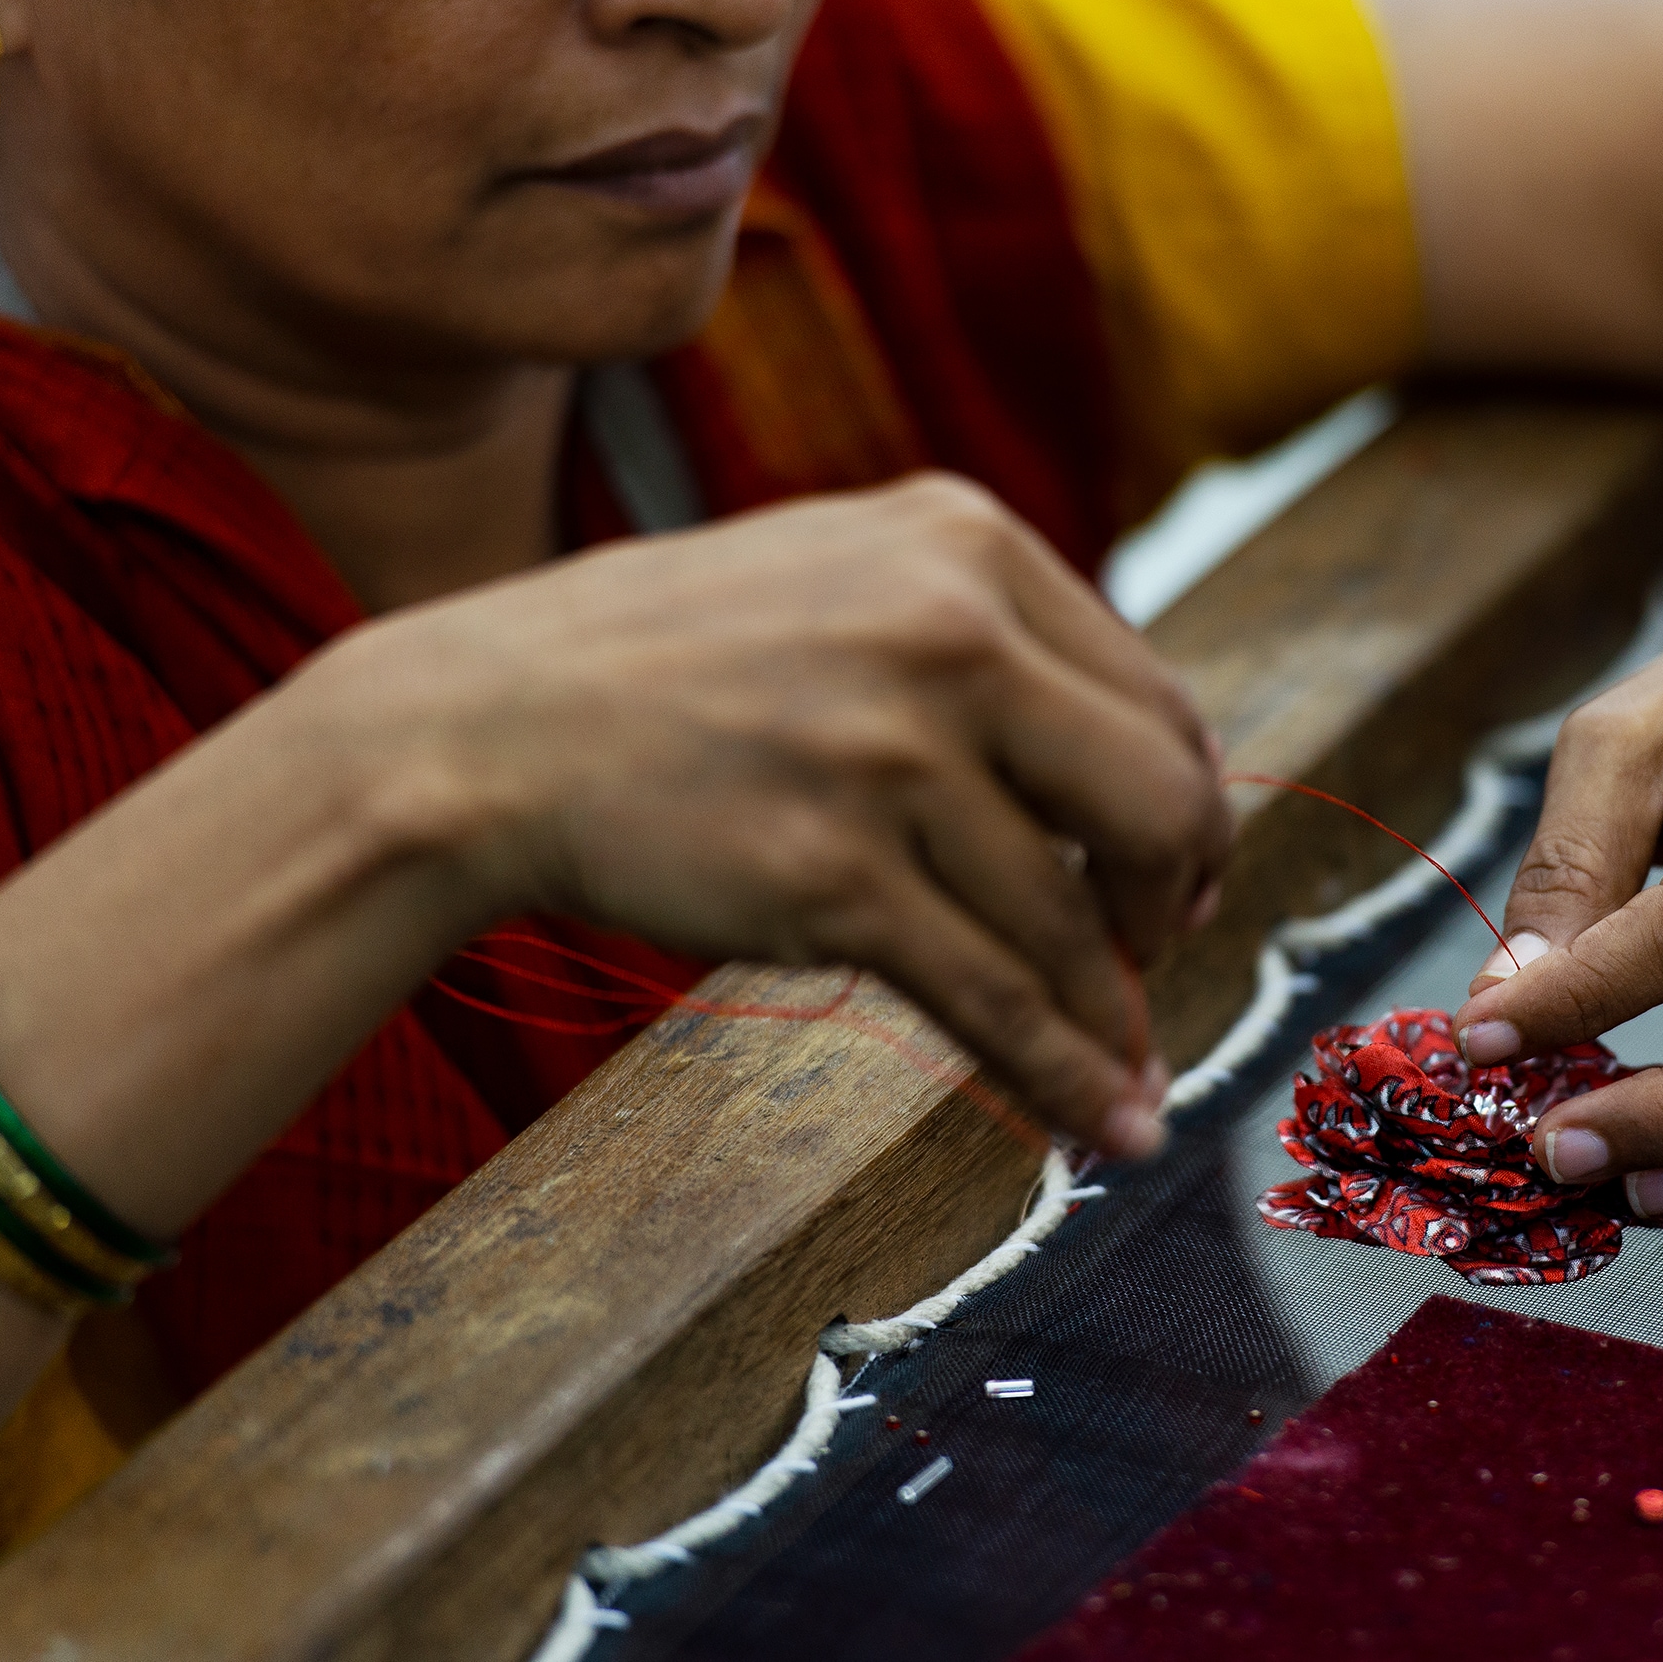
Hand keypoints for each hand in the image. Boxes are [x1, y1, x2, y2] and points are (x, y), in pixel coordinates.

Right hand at [324, 473, 1229, 1156]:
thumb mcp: (847, 578)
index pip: (1152, 697)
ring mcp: (892, 755)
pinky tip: (1106, 1121)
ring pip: (1070, 924)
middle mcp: (949, 630)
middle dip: (1172, 898)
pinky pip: (998, 1000)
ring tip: (1128, 1070)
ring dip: (1111, 1017)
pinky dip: (1068, 1075)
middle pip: (1157, 801)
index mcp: (967, 540)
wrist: (478, 728)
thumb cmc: (669, 669)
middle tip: (1152, 951)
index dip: (1184, 809)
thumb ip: (987, 641)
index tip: (1175, 874)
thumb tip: (1139, 783)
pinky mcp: (832, 875)